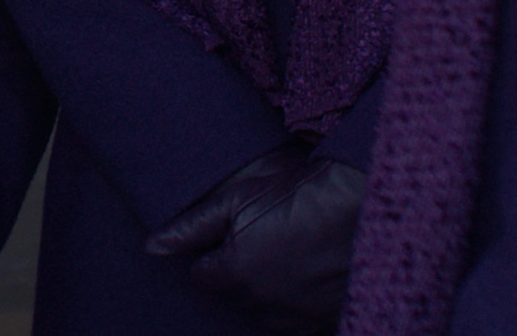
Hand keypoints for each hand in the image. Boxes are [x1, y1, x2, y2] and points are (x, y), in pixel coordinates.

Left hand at [143, 142, 364, 334]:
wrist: (363, 202)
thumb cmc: (298, 194)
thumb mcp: (236, 199)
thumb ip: (191, 226)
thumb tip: (152, 247)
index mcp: (234, 276)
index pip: (203, 275)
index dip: (215, 251)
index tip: (236, 230)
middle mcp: (264, 307)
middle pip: (235, 294)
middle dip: (242, 271)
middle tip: (266, 234)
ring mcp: (299, 318)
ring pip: (268, 310)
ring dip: (271, 290)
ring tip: (291, 250)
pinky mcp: (329, 320)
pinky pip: (301, 322)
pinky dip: (300, 304)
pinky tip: (312, 274)